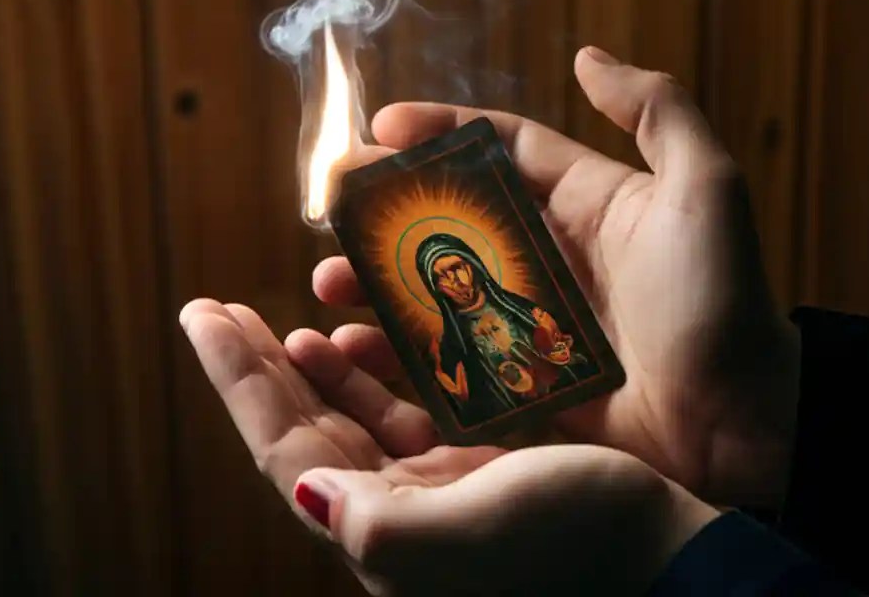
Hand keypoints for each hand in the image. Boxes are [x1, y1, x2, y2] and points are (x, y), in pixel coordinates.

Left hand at [179, 299, 716, 594]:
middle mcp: (397, 514)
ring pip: (348, 419)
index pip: (286, 452)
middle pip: (304, 432)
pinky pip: (402, 413)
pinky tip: (355, 340)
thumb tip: (307, 489)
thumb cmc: (580, 547)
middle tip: (218, 308)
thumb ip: (382, 523)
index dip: (239, 383)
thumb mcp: (475, 538)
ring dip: (309, 370)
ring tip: (279, 320)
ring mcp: (434, 490)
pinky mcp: (476, 469)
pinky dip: (373, 375)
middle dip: (257, 370)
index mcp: (384, 533)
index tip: (203, 312)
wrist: (665, 561)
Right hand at [315, 47, 801, 507]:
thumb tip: (589, 57)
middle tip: (331, 209)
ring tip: (330, 282)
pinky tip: (357, 348)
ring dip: (380, 280)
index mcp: (590, 202)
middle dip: (390, 209)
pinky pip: (450, 357)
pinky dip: (401, 352)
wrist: (746, 426)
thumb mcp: (706, 190)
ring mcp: (534, 322)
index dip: (442, 131)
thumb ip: (658, 113)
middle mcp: (554, 256)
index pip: (502, 148)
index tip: (381, 127)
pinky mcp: (523, 383)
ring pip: (439, 287)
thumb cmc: (726, 304)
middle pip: (455, 218)